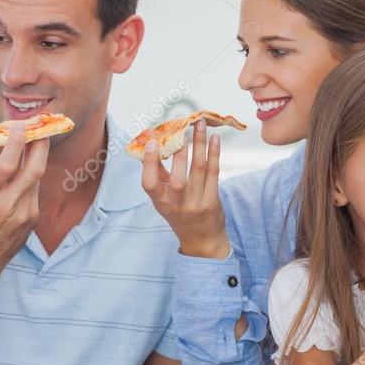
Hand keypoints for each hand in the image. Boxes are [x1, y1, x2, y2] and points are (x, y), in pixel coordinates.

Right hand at [0, 122, 49, 269]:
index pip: (8, 163)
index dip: (17, 141)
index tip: (21, 125)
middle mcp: (8, 205)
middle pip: (34, 169)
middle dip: (40, 144)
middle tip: (41, 127)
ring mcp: (24, 214)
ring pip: (37, 177)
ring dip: (36, 157)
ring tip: (33, 142)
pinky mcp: (32, 220)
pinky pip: (35, 190)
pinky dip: (31, 175)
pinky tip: (26, 168)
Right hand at [141, 121, 229, 258]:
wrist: (201, 240)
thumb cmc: (178, 213)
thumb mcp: (163, 199)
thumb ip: (157, 174)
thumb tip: (151, 144)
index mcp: (160, 202)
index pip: (150, 184)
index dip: (149, 163)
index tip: (153, 143)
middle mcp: (177, 205)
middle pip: (178, 178)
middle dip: (180, 152)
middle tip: (182, 128)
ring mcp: (196, 203)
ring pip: (198, 169)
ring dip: (199, 144)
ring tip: (199, 125)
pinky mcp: (213, 201)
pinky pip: (214, 173)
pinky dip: (214, 153)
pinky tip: (214, 139)